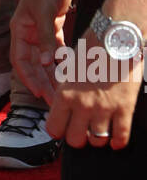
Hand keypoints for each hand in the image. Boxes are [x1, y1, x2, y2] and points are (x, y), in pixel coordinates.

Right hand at [10, 0, 74, 104]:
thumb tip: (46, 62)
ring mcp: (40, 31)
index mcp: (19, 30)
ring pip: (45, 59)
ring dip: (52, 74)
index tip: (38, 92)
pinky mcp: (54, 28)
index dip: (28, 78)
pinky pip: (56, 50)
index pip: (20, 60)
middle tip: (52, 99)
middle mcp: (28, 34)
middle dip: (42, 82)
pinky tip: (68, 72)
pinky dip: (61, 61)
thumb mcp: (44, 12)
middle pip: (33, 64)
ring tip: (61, 91)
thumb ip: (46, 37)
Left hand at [47, 30, 143, 150]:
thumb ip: (65, 88)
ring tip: (100, 129)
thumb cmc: (93, 47)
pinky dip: (118, 141)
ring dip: (98, 138)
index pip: (54, 128)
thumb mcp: (70, 67)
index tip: (63, 128)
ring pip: (97, 141)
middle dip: (78, 137)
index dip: (59, 130)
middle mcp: (82, 105)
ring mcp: (104, 108)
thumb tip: (61, 103)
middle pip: (75, 140)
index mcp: (65, 94)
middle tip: (83, 130)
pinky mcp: (124, 108)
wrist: (118, 37)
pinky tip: (116, 139)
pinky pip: (121, 137)